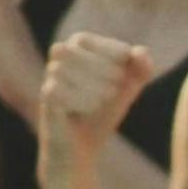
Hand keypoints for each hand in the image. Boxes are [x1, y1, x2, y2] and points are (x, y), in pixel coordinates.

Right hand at [41, 28, 152, 147]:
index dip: (107, 50)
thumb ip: (142, 68)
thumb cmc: (104, 112)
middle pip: (71, 49)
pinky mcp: (45, 102)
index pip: (83, 39)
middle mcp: (56, 62)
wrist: (83, 149)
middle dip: (100, 66)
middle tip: (114, 90)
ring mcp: (48, 80)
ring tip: (103, 101)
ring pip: (62, 69)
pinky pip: (54, 91)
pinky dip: (78, 100)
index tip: (126, 70)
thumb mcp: (129, 89)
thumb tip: (141, 52)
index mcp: (74, 51)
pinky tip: (89, 110)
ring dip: (91, 85)